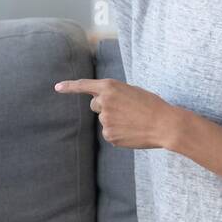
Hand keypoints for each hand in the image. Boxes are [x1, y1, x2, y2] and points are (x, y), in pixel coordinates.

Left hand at [54, 78, 179, 149]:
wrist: (164, 124)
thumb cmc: (152, 105)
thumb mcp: (131, 91)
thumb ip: (113, 95)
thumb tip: (102, 107)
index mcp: (109, 87)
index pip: (84, 86)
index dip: (69, 86)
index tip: (57, 87)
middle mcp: (103, 102)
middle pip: (94, 105)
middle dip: (104, 107)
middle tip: (125, 110)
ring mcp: (105, 120)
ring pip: (105, 120)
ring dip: (116, 120)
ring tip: (134, 121)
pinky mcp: (109, 136)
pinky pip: (110, 133)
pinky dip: (119, 133)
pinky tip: (132, 132)